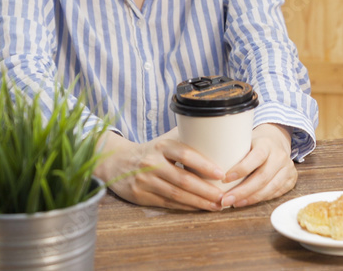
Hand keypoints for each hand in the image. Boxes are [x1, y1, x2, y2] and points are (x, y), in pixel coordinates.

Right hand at [94, 130, 225, 210]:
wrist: (118, 162)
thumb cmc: (152, 150)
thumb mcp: (166, 140)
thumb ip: (188, 137)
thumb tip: (218, 134)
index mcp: (162, 145)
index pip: (185, 154)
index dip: (204, 165)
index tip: (222, 173)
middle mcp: (152, 162)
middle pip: (183, 179)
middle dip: (206, 190)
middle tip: (224, 196)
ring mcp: (145, 180)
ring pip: (176, 194)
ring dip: (199, 202)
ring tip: (217, 205)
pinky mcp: (140, 196)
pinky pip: (168, 203)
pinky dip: (186, 207)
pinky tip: (199, 208)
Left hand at [219, 123, 296, 207]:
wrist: (276, 140)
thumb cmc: (254, 143)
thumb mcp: (245, 140)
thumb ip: (233, 151)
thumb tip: (207, 166)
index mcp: (267, 144)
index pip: (256, 157)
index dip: (241, 169)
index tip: (224, 179)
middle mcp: (280, 156)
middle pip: (262, 177)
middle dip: (242, 191)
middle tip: (225, 200)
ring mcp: (288, 168)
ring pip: (270, 188)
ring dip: (250, 198)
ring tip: (234, 203)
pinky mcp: (291, 179)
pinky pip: (276, 193)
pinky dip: (260, 199)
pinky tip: (247, 202)